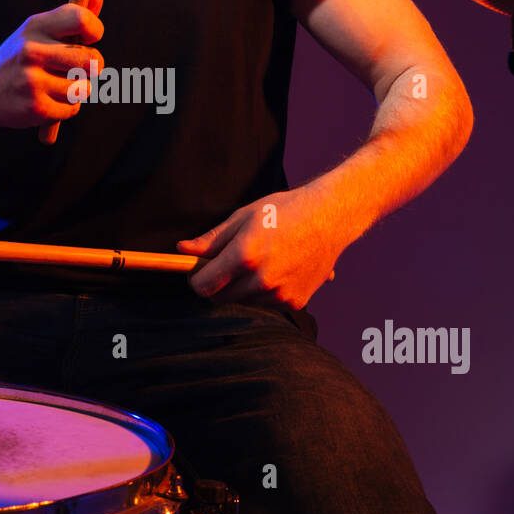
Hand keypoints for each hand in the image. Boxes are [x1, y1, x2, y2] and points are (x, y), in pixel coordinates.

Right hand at [0, 0, 103, 130]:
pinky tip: (49, 100)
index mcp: (35, 26)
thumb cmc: (21, 58)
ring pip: (84, 87)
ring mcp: (31, 80)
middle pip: (91, 59)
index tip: (90, 39)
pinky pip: (73, 108)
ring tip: (57, 85)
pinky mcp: (34, 107)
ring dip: (78, 90)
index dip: (95, 30)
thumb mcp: (39, 32)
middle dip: (93, 66)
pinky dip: (67, 107)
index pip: (81, 19)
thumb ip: (70, 18)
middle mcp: (31, 50)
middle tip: (81, 68)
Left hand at [176, 185, 341, 308]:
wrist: (330, 218)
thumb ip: (212, 239)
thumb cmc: (285, 211)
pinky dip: (265, 291)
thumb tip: (183, 250)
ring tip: (261, 259)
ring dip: (243, 286)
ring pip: (244, 300)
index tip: (198, 271)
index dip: (196, 279)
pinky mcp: (295, 301)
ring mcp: (279, 294)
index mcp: (244, 256)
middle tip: (229, 262)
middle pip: (220, 297)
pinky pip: (267, 302)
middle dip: (218, 283)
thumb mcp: (244, 217)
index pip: (204, 286)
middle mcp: (261, 280)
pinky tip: (279, 267)